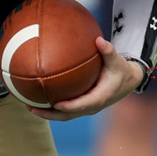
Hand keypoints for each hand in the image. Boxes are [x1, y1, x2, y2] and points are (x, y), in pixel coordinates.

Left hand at [26, 37, 144, 120]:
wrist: (128, 82)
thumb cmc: (121, 70)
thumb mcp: (117, 61)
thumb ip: (108, 51)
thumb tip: (99, 40)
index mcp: (100, 98)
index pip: (82, 105)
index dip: (69, 106)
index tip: (55, 104)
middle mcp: (92, 106)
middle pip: (68, 115)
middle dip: (50, 114)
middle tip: (32, 109)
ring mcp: (86, 108)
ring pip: (65, 115)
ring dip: (47, 113)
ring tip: (29, 107)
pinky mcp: (83, 106)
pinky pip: (66, 109)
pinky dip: (52, 107)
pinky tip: (39, 99)